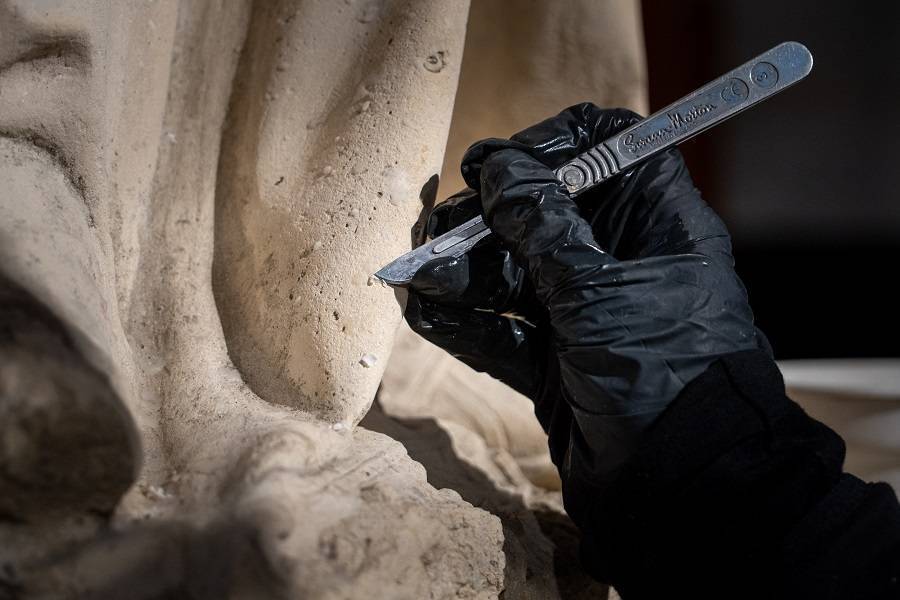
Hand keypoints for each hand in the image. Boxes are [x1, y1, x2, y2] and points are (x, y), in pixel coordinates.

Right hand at [405, 103, 769, 505]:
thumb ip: (540, 226)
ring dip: (465, 271)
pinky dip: (465, 321)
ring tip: (421, 275)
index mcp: (654, 225)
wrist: (685, 489)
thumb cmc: (661, 374)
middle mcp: (618, 261)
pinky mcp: (557, 361)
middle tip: (440, 231)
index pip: (605, 150)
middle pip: (543, 211)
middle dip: (486, 218)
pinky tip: (424, 311)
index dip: (551, 146)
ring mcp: (585, 314)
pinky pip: (503, 329)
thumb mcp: (596, 291)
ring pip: (515, 273)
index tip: (496, 165)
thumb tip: (496, 168)